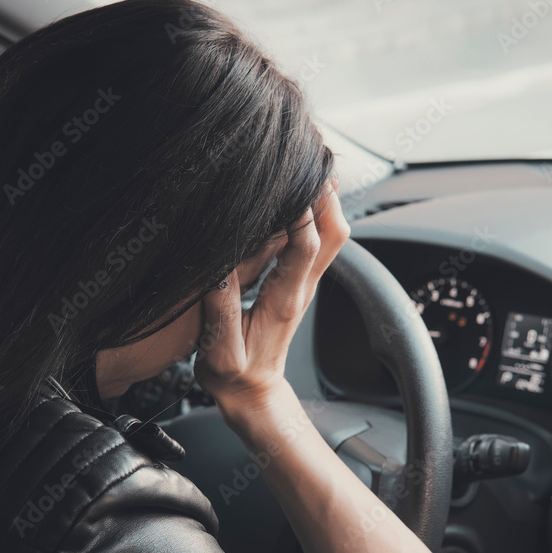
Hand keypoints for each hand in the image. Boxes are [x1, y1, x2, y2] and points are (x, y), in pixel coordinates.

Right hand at [193, 177, 348, 419]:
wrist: (254, 394)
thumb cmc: (233, 374)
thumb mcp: (218, 348)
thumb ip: (218, 306)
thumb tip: (219, 266)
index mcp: (283, 300)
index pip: (304, 247)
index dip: (301, 211)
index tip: (291, 177)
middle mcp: (302, 287)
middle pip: (333, 232)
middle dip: (326, 194)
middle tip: (311, 158)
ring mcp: (305, 283)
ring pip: (333, 234)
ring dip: (326, 199)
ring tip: (309, 164)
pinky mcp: (299, 281)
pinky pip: (319, 240)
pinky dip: (316, 212)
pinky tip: (300, 193)